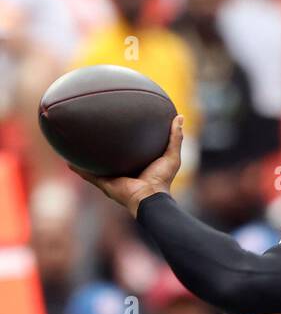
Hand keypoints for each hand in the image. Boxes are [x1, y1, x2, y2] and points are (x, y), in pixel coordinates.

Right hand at [69, 114, 183, 216]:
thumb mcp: (171, 156)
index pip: (127, 151)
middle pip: (109, 157)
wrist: (150, 198)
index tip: (118, 127)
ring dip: (85, 158)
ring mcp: (112, 179)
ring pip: (95, 166)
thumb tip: (179, 116)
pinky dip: (78, 169)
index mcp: (135, 166)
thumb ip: (175, 137)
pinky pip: (88, 175)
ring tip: (74, 145)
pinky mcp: (105, 184)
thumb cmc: (162, 180)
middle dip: (101, 147)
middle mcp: (122, 172)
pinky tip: (68, 162)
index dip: (123, 140)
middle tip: (94, 132)